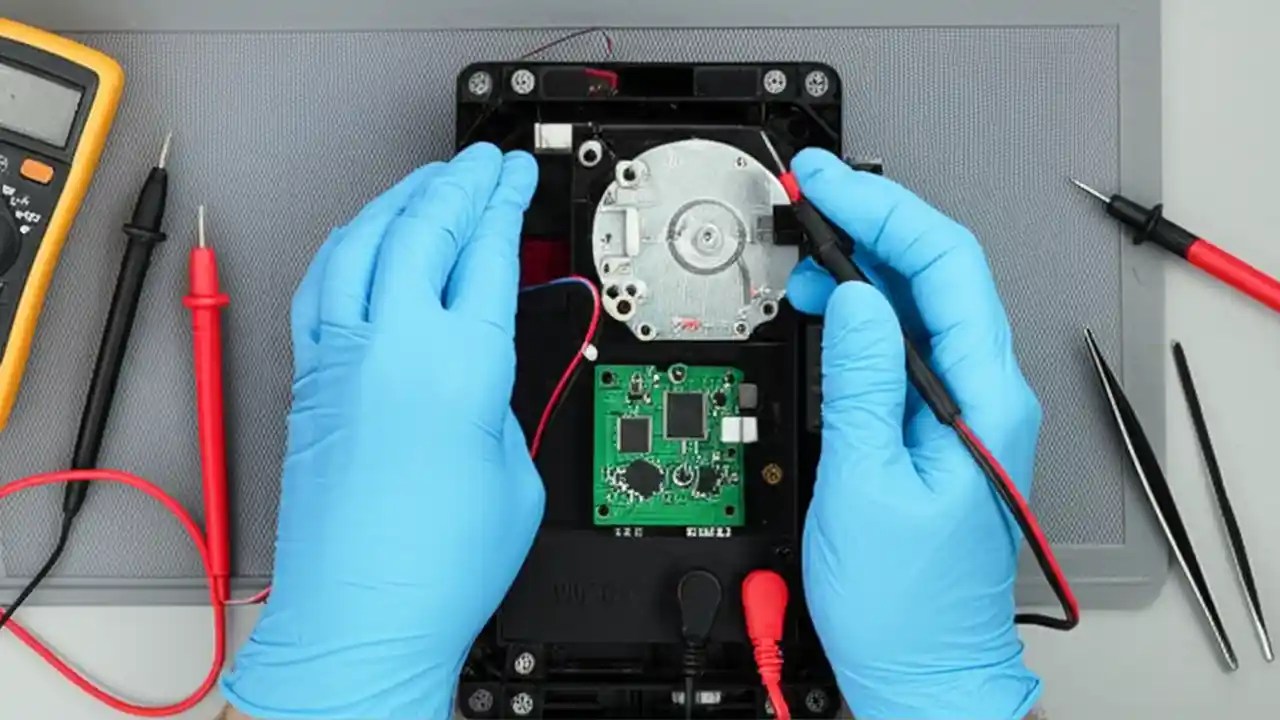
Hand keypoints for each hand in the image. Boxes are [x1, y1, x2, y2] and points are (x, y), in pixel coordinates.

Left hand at [221, 143, 543, 719]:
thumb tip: (497, 371)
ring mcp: (341, 357)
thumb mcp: (515, 474)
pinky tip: (363, 237)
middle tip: (483, 164)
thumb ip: (508, 403)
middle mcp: (393, 346)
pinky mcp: (309, 379)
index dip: (508, 205)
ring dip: (399, 200)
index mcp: (461, 366)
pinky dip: (347, 245)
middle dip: (459, 183)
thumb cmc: (434, 568)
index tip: (517, 179)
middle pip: (424, 228)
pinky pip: (322, 284)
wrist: (360, 617)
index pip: (488, 252)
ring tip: (427, 182)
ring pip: (362, 241)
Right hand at [788, 149, 1042, 718]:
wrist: (924, 670)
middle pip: (937, 275)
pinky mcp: (933, 430)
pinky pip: (903, 349)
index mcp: (981, 401)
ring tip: (807, 251)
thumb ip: (863, 383)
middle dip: (872, 224)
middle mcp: (982, 397)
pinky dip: (864, 316)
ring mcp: (961, 412)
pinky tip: (831, 308)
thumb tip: (858, 299)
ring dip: (864, 267)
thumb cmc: (905, 604)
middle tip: (809, 198)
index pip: (944, 266)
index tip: (827, 185)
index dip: (883, 212)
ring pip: (918, 308)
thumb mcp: (866, 485)